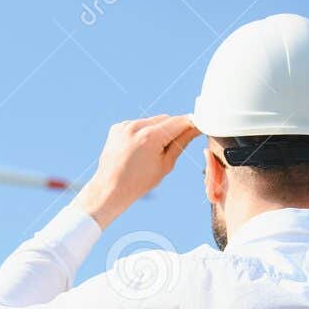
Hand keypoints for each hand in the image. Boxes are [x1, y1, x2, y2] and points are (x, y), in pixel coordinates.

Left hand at [75, 114, 199, 229]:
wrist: (110, 189)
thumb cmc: (139, 183)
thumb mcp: (165, 165)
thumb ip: (181, 143)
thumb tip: (195, 129)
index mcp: (150, 136)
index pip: (178, 121)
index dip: (190, 124)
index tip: (199, 126)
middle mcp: (136, 126)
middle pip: (165, 118)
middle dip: (173, 128)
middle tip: (174, 145)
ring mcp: (124, 125)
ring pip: (151, 121)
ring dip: (157, 130)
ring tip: (152, 152)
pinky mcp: (117, 127)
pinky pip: (137, 125)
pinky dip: (142, 133)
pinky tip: (138, 150)